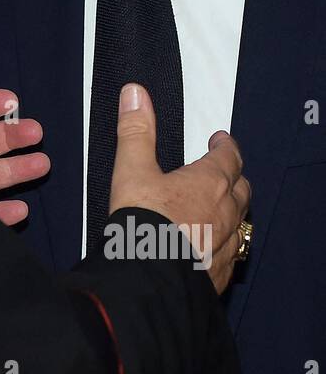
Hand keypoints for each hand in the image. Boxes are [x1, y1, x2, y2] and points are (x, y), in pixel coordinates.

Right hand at [108, 82, 250, 294]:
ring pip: (240, 223)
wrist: (148, 281)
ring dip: (232, 212)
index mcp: (209, 183)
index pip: (229, 157)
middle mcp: (226, 213)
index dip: (225, 147)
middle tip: (222, 172)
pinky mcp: (219, 274)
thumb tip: (135, 93)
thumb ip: (136, 131)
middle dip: (233, 177)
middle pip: (241, 189)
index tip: (220, 140)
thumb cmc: (142, 224)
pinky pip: (231, 254)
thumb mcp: (132, 170)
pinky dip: (224, 245)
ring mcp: (226, 245)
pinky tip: (211, 248)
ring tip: (219, 209)